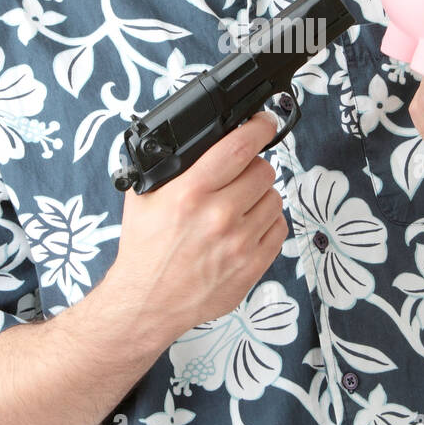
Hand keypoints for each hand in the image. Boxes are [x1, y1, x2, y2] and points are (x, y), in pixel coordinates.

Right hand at [107, 111, 287, 339]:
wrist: (148, 301)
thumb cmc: (145, 249)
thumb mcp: (145, 197)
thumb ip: (170, 167)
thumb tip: (196, 141)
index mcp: (190, 193)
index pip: (239, 147)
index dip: (258, 128)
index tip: (264, 123)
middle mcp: (218, 216)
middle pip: (263, 170)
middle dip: (252, 167)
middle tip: (240, 175)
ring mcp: (239, 243)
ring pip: (274, 198)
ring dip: (260, 196)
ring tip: (240, 206)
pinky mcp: (252, 265)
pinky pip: (278, 229)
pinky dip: (267, 223)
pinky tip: (247, 227)